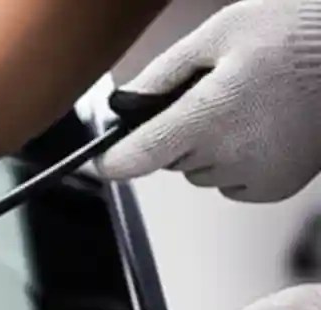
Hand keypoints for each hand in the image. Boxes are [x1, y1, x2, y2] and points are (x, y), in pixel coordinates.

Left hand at [98, 0, 320, 201]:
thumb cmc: (295, 36)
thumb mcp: (219, 35)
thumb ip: (162, 73)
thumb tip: (124, 103)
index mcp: (208, 117)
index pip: (137, 157)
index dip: (112, 161)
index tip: (100, 162)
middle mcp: (229, 155)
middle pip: (170, 158)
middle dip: (178, 132)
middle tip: (215, 96)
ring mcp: (253, 176)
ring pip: (200, 171)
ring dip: (210, 146)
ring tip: (248, 107)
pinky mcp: (273, 188)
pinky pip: (231, 181)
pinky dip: (237, 161)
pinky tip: (263, 128)